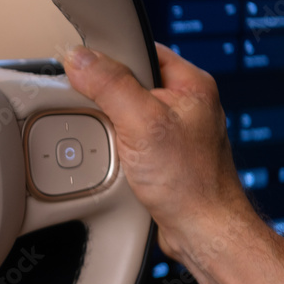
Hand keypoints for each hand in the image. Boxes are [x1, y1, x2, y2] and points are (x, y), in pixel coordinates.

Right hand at [63, 43, 255, 260]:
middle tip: (104, 116)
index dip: (112, 60)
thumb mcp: (142, 122)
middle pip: (131, 83)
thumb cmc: (190, 182)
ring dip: (113, 128)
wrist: (202, 231)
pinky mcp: (167, 156)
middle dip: (109, 100)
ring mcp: (178, 132)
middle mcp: (188, 105)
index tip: (88, 71)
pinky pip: (133, 139)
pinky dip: (120, 149)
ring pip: (129, 114)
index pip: (142, 52)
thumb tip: (80, 59)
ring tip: (116, 144)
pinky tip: (120, 162)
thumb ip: (110, 85)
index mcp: (193, 83)